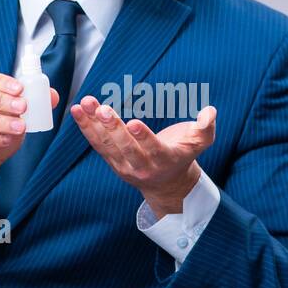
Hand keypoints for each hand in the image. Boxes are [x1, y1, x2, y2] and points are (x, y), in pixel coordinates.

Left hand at [71, 96, 215, 217]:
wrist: (166, 184)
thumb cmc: (183, 155)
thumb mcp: (200, 143)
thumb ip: (206, 127)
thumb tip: (209, 112)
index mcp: (165, 160)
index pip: (153, 150)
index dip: (143, 138)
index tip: (134, 123)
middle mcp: (142, 166)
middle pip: (125, 148)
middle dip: (113, 128)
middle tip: (103, 109)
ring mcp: (124, 165)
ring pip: (107, 144)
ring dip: (94, 124)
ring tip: (86, 103)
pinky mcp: (111, 160)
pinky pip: (97, 143)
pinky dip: (86, 126)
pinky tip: (78, 110)